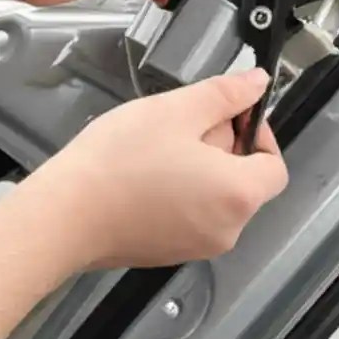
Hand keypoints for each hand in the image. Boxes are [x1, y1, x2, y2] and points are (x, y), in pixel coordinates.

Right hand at [23, 69, 287, 267]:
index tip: (227, 115)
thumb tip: (258, 84)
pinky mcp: (170, 254)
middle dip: (222, 149)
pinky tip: (144, 176)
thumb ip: (226, 94)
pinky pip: (191, 217)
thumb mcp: (176, 110)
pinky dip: (180, 194)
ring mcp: (198, 247)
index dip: (257, 135)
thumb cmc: (119, 162)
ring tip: (157, 151)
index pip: (274, 166)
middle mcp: (228, 230)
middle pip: (245, 182)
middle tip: (181, 126)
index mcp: (238, 195)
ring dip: (199, 170)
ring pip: (215, 198)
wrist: (64, 217)